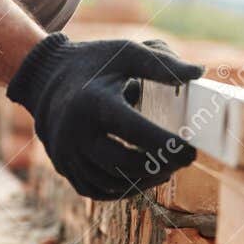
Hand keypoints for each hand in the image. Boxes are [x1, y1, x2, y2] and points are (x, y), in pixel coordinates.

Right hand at [7, 33, 202, 199]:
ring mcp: (66, 153)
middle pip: (124, 163)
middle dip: (159, 167)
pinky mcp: (64, 168)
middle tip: (181, 162)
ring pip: (112, 182)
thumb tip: (198, 72)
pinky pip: (97, 190)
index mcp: (93, 102)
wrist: (45, 78)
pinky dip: (123, 189)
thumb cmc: (94, 64)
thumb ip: (162, 64)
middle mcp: (75, 131)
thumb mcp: (126, 53)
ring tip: (165, 170)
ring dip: (143, 181)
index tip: (191, 152)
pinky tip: (142, 178)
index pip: (134, 130)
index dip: (165, 145)